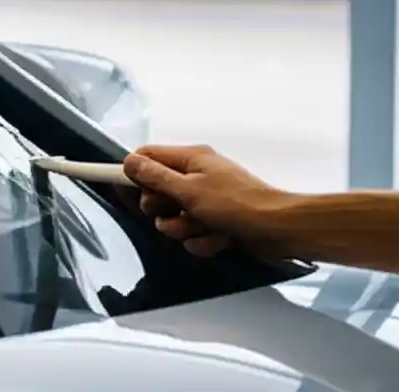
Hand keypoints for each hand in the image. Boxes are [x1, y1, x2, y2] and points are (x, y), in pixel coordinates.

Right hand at [122, 145, 297, 257]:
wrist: (280, 230)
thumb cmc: (237, 204)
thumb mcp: (189, 190)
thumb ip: (155, 177)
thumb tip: (128, 162)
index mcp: (190, 159)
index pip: (147, 157)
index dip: (131, 173)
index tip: (119, 189)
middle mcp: (196, 177)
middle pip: (155, 193)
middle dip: (162, 210)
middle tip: (175, 211)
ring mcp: (206, 201)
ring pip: (172, 219)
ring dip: (184, 229)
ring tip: (204, 228)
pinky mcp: (215, 223)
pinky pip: (192, 235)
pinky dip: (202, 241)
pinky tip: (219, 239)